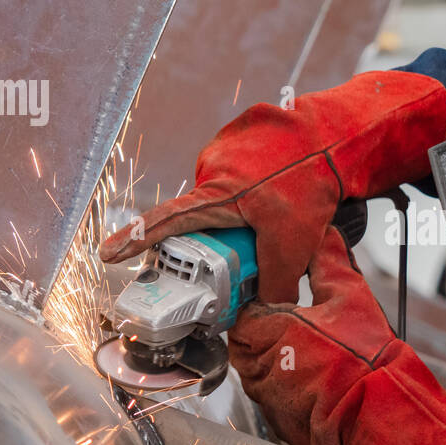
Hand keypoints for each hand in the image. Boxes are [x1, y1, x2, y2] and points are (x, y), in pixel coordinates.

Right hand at [99, 71, 445, 303]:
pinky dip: (262, 180)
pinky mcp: (243, 132)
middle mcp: (212, 166)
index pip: (165, 223)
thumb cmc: (313, 182)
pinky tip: (286, 185)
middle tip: (261, 234)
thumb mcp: (293, 245)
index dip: (135, 240)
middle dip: (229, 229)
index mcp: (216, 194)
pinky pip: (245, 166)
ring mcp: (226, 145)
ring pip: (230, 191)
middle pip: (208, 213)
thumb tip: (263, 312)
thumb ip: (274, 284)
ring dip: (250, 204)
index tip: (107, 252)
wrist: (337, 135)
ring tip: (283, 205)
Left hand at [228, 228, 445, 444]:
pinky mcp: (277, 422)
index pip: (242, 308)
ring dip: (276, 358)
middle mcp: (257, 367)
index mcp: (266, 330)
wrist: (380, 412)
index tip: (282, 295)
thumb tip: (324, 237)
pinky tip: (314, 378)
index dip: (262, 299)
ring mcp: (265, 398)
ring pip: (257, 369)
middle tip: (299, 323)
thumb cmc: (365, 360)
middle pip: (245, 340)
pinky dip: (287, 385)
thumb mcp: (350, 296)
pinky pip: (272, 395)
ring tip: (310, 351)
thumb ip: (329, 261)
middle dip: (268, 329)